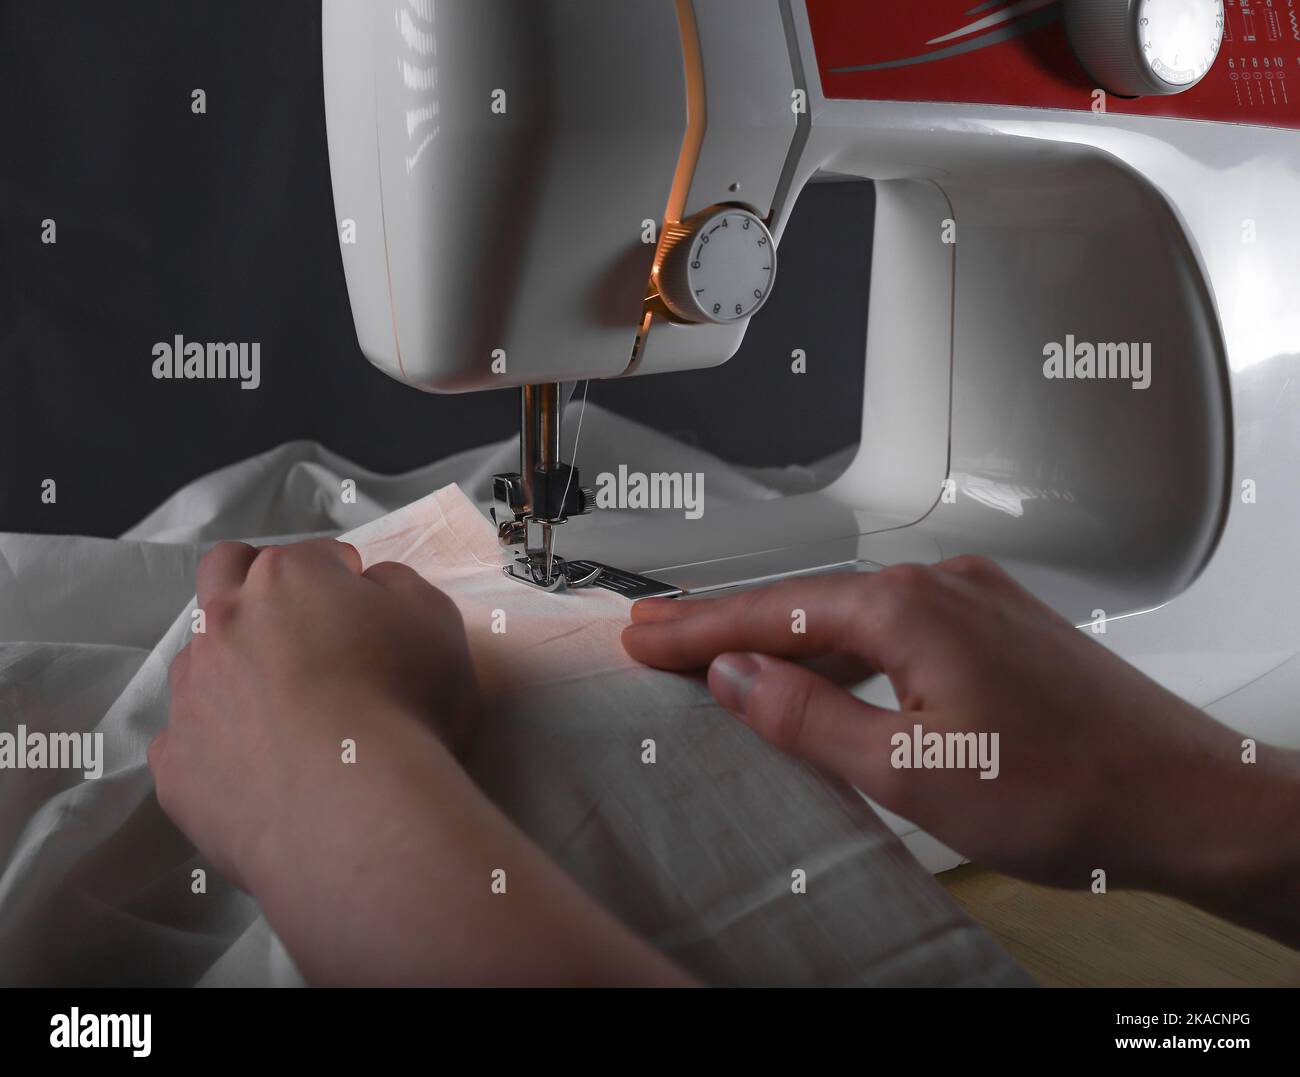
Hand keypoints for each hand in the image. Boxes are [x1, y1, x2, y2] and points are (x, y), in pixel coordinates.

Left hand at [150, 539, 479, 891]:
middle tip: (304, 629)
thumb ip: (399, 586)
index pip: (312, 555)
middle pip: (224, 575)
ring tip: (286, 716)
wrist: (356, 816)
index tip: (365, 610)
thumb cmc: (406, 707)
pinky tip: (262, 770)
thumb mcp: (436, 621)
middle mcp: (224, 623)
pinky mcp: (175, 763)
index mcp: (287, 578)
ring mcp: (191, 693)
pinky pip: (189, 741)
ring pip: (201, 661)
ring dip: (235, 670)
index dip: (342, 578)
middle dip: (257, 585)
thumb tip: (369, 585)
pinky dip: (221, 745)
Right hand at [623, 557, 1299, 945]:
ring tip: (729, 661)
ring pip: (856, 614)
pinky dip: (849, 649)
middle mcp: (941, 583)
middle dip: (731, 625)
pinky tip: (833, 676)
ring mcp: (977, 599)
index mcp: (907, 607)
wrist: (1185, 797)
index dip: (697, 628)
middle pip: (809, 602)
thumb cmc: (1066, 790)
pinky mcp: (1002, 626)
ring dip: (791, 639)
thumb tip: (735, 674)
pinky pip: (900, 626)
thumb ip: (808, 716)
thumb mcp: (909, 770)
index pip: (772, 611)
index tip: (643, 636)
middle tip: (662, 640)